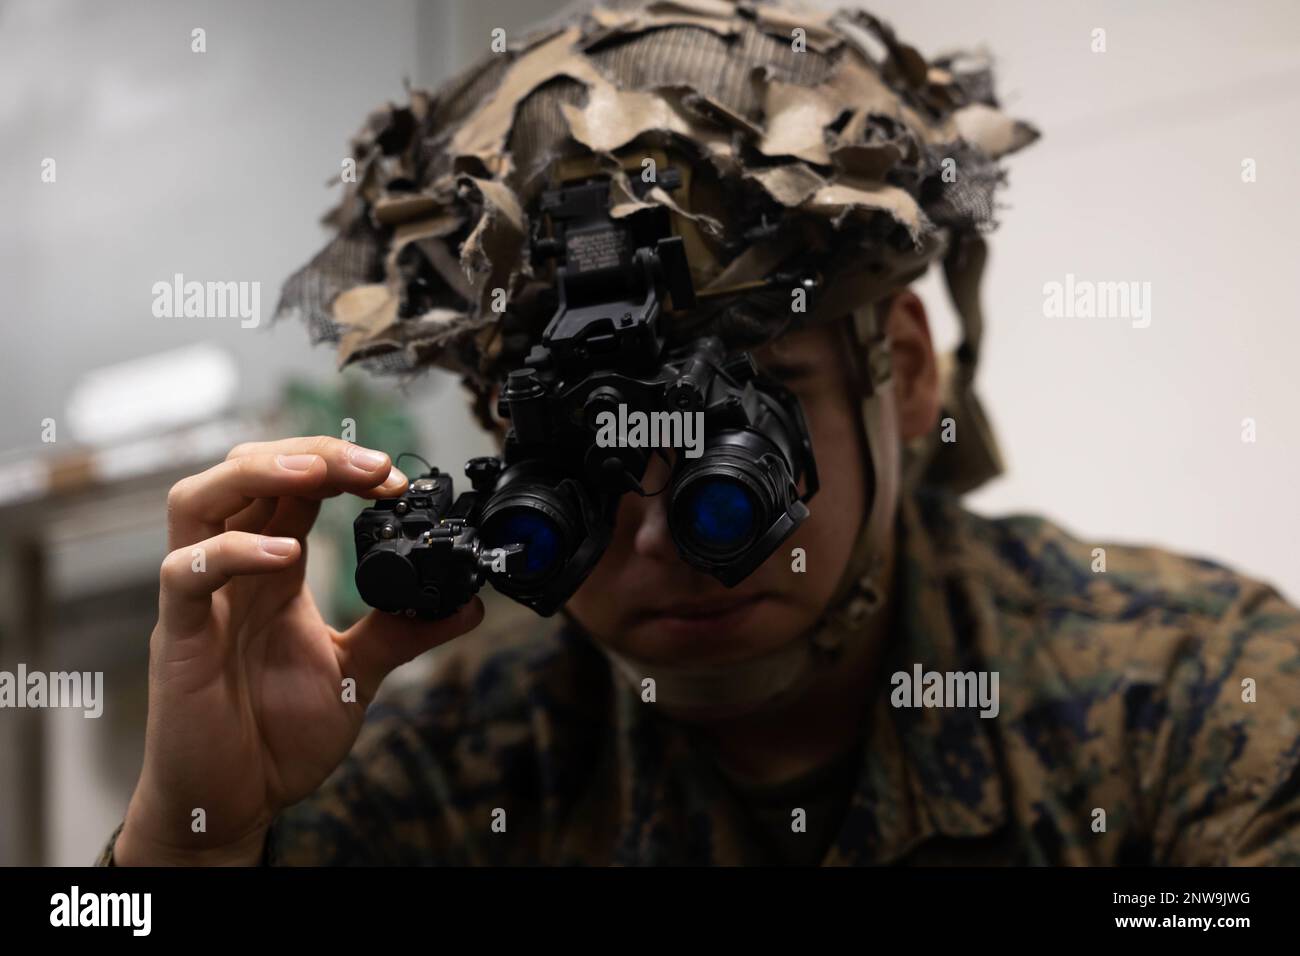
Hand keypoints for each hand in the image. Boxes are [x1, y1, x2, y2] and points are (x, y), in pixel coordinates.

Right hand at [114, 436, 483, 864]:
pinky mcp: (176, 637)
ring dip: (257, 473)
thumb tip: (464, 606)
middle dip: (309, 454)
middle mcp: (233, 573)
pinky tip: (282, 553)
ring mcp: (201, 600)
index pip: (296, 488)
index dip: (342, 468)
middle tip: (370, 465)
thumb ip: (400, 634)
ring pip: (196, 501)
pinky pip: (185, 574)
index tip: (394, 481)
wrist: (235, 803)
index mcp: (273, 572)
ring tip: (316, 473)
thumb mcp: (356, 675)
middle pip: (246, 473)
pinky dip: (231, 552)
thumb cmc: (276, 737)